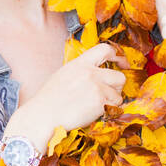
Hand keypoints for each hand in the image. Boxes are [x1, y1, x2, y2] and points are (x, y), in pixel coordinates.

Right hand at [13, 42, 127, 148]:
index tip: (122, 63)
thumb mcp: (64, 75)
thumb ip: (82, 70)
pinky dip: (107, 112)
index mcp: (80, 63)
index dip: (118, 56)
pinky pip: (113, 108)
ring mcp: (96, 88)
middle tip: (107, 94)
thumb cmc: (49, 99)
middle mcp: (90, 73)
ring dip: (111, 102)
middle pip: (119, 76)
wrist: (43, 115)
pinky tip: (92, 113)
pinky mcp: (100, 103)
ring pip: (118, 95)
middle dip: (116, 87)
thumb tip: (97, 73)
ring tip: (94, 106)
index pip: (105, 49)